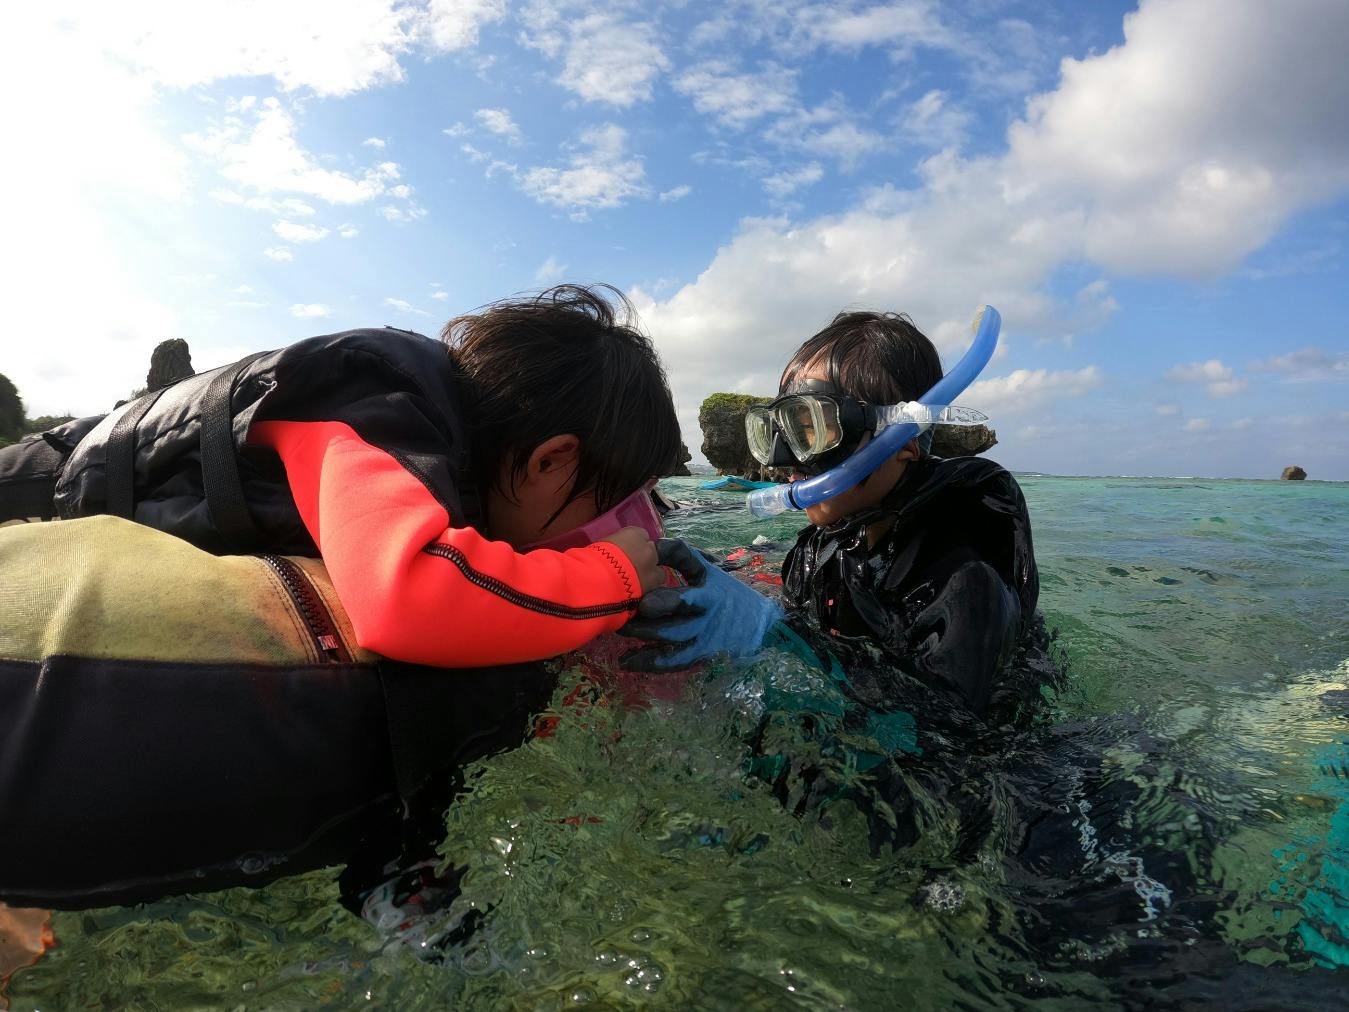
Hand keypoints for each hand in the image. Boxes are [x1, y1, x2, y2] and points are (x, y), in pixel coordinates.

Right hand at [600, 526, 662, 594]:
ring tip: (638, 578)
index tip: (627, 550)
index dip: (634, 544)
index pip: (640, 534)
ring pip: (657, 566)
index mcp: (633, 533)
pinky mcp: (653, 582)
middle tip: (632, 565)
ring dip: (650, 570)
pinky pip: (658, 581)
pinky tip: (643, 587)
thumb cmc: (596, 557)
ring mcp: (652, 564)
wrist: (600, 578)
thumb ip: (614, 546)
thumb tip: (613, 551)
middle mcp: (647, 546)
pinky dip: (652, 583)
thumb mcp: (603, 544)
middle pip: (650, 549)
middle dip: (643, 556)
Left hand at [617, 539, 784, 671]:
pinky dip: (648, 662)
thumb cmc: (727, 593)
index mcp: (709, 592)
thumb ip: (684, 558)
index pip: (688, 592)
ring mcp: (702, 639)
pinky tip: (626, 661)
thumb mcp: (710, 572)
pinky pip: (671, 662)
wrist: (758, 626)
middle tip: (622, 615)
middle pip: (676, 621)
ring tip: (620, 632)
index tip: (644, 599)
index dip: (666, 598)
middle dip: (647, 620)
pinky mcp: (698, 657)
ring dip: (644, 638)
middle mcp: (706, 617)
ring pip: (671, 642)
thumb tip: (654, 545)